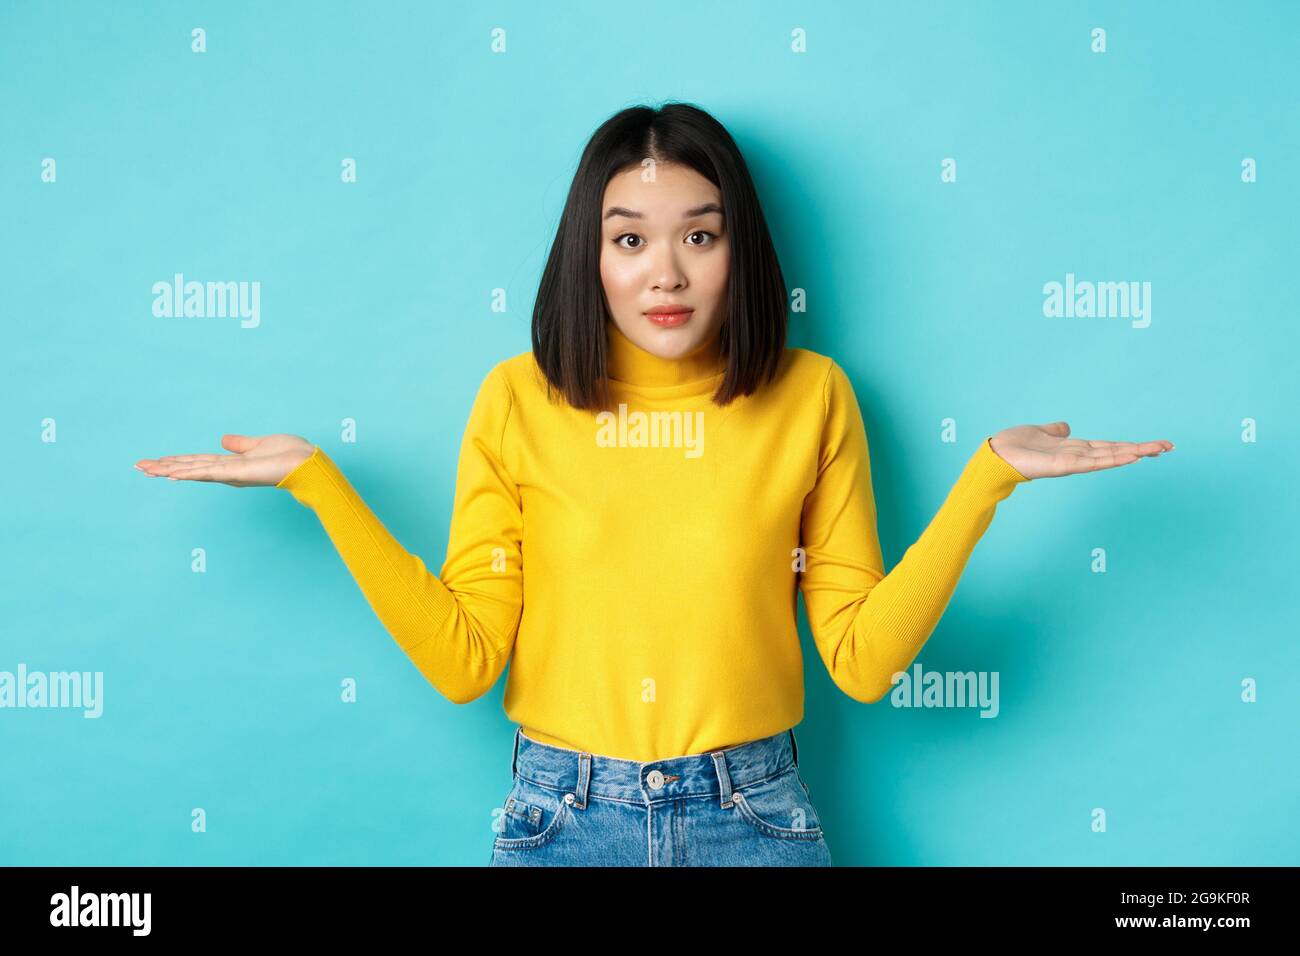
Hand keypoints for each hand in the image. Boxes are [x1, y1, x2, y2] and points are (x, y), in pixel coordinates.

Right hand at [135, 434, 315, 486]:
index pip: (198, 462)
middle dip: (164, 467)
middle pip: (189, 467)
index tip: (157, 461)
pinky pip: (207, 472)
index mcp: (232, 464)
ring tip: (144, 468)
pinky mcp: (236, 474)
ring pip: (192, 470)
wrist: (307, 463)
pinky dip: (188, 472)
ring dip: (167, 469)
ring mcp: (230, 474)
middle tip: (139, 466)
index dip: (177, 461)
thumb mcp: (259, 444)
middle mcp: (227, 471)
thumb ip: (240, 444)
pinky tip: (170, 473)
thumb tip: (223, 440)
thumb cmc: (289, 455)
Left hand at [989, 422, 1172, 479]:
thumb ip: (1055, 430)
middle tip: (1169, 447)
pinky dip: (1110, 459)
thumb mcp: (1040, 432)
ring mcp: (1072, 463)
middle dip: (1141, 450)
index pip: (1109, 446)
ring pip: (1108, 457)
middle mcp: (1077, 457)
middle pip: (1115, 452)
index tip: (1153, 445)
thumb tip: (1065, 427)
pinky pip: (1091, 462)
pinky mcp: (1063, 466)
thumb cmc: (1015, 445)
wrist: (995, 455)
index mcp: (1074, 449)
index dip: (1130, 445)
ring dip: (1132, 453)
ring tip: (1156, 450)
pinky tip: (1128, 456)